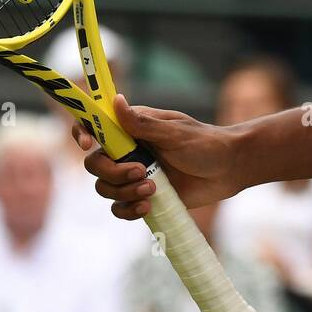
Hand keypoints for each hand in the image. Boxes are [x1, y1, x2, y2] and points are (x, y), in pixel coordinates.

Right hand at [71, 95, 246, 219]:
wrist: (229, 169)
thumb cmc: (206, 144)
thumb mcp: (175, 132)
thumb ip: (143, 123)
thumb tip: (116, 101)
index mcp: (132, 129)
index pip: (95, 126)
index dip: (82, 132)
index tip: (87, 144)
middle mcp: (129, 151)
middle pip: (95, 164)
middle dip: (113, 172)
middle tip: (142, 172)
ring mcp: (135, 175)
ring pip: (105, 188)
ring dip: (123, 192)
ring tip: (153, 190)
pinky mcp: (143, 196)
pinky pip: (120, 208)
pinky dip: (129, 210)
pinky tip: (149, 206)